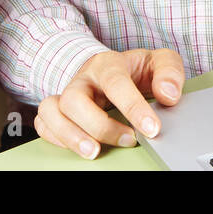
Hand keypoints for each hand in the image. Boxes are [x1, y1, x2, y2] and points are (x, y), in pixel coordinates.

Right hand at [34, 48, 185, 159]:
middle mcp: (82, 79)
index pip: (115, 83)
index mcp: (107, 64)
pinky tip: (79, 148)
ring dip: (71, 136)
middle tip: (129, 140)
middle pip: (75, 100)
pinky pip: (43, 124)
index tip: (152, 129)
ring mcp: (67, 95)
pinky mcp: (58, 111)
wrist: (111, 69)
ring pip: (51, 112)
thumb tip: (168, 95)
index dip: (133, 107)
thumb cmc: (134, 69)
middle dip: (100, 125)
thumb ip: (169, 72)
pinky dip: (55, 138)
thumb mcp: (158, 61)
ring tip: (95, 152)